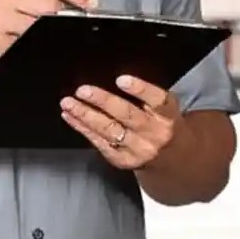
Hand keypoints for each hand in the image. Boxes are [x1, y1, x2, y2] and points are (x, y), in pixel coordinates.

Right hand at [0, 0, 96, 73]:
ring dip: (56, 32)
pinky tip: (39, 46)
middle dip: (70, 15)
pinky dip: (41, 45)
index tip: (91, 2)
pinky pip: (30, 43)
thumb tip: (77, 1)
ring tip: (56, 35)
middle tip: (80, 22)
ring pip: (43, 24)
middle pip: (52, 3)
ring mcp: (0, 16)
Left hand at [60, 75, 185, 169]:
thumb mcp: (165, 108)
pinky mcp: (123, 160)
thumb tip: (114, 78)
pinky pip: (99, 142)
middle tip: (82, 90)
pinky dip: (83, 128)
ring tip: (68, 103)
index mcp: (168, 115)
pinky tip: (70, 116)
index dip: (140, 89)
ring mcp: (138, 149)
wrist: (171, 160)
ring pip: (109, 130)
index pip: (157, 100)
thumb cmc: (162, 124)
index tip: (121, 79)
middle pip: (127, 115)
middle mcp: (155, 134)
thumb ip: (145, 95)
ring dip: (85, 115)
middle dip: (103, 101)